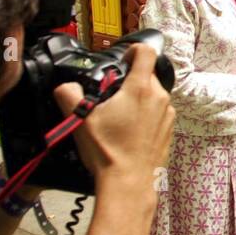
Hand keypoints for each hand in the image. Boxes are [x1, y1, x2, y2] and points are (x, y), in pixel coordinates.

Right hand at [52, 43, 174, 189]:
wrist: (129, 184)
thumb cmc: (108, 152)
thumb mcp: (80, 120)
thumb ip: (69, 95)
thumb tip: (66, 87)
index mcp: (140, 89)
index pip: (146, 52)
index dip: (133, 50)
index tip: (122, 59)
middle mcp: (159, 99)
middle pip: (148, 75)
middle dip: (130, 80)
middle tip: (111, 95)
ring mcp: (167, 116)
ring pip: (153, 95)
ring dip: (138, 99)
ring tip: (119, 117)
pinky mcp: (169, 132)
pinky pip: (158, 114)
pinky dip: (145, 116)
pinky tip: (129, 132)